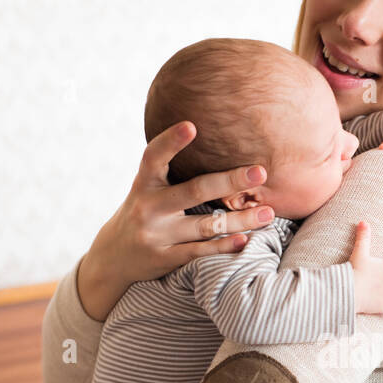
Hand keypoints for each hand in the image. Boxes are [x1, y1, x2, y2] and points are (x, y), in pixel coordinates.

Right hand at [76, 121, 276, 319]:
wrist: (114, 256)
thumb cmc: (142, 211)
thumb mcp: (146, 188)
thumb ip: (170, 170)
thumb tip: (208, 136)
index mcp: (143, 183)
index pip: (154, 157)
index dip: (171, 141)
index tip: (192, 125)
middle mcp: (149, 207)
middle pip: (194, 191)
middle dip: (230, 181)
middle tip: (260, 172)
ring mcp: (158, 235)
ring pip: (206, 225)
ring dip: (241, 220)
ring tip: (268, 213)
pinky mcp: (166, 257)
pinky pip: (201, 251)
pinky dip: (224, 246)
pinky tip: (245, 240)